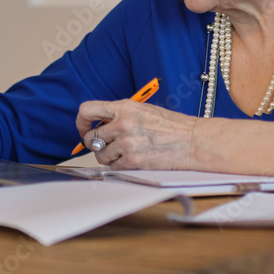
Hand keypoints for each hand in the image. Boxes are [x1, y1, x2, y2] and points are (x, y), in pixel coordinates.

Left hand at [76, 99, 197, 169]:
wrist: (192, 140)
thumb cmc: (173, 126)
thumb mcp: (144, 110)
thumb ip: (121, 115)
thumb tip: (103, 124)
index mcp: (125, 107)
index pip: (88, 110)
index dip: (81, 122)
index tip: (84, 128)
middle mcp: (122, 124)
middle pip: (91, 137)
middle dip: (96, 143)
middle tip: (106, 144)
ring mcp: (126, 144)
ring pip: (100, 154)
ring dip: (108, 155)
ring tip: (123, 152)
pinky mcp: (132, 161)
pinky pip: (113, 166)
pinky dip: (119, 165)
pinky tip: (131, 158)